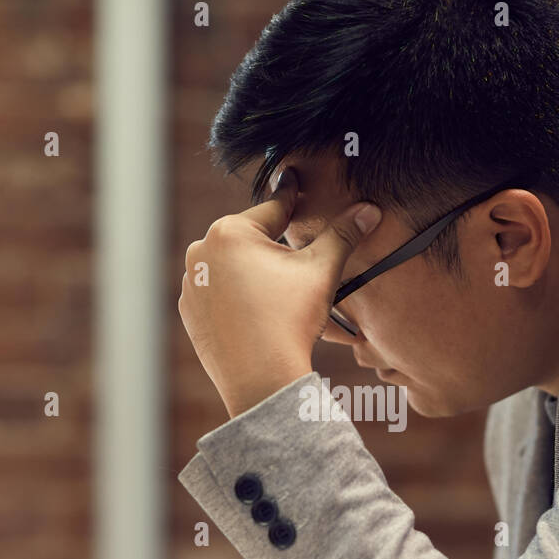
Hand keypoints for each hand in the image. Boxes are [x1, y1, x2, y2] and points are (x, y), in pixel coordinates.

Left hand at [178, 167, 381, 416]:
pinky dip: (234, 295)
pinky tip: (256, 310)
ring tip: (276, 290)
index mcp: (230, 231)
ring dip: (252, 270)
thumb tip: (369, 210)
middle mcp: (201, 251)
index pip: (274, 209)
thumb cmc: (290, 321)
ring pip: (231, 266)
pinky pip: (216, 292)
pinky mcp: (189, 311)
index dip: (293, 196)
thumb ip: (343, 235)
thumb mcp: (321, 271)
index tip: (294, 179)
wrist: (261, 379)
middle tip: (294, 258)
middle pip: (250, 238)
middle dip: (272, 244)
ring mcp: (191, 283)